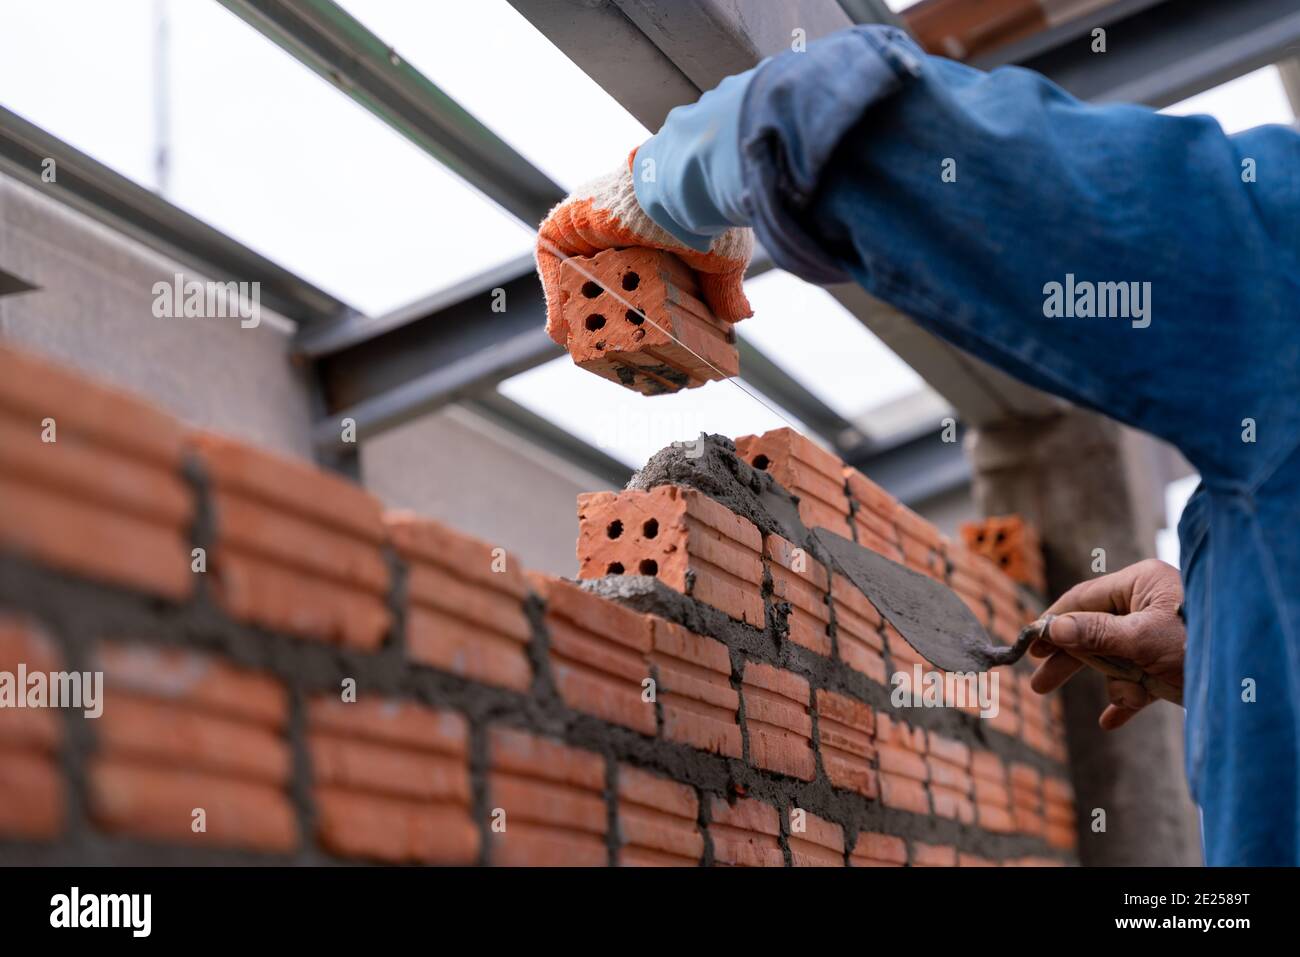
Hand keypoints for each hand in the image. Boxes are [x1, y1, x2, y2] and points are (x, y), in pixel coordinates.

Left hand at [535, 154, 753, 346]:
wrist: (684, 189)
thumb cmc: (706, 215)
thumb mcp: (722, 259)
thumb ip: (723, 288)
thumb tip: (741, 316)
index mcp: (650, 231)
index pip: (632, 275)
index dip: (630, 308)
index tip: (631, 339)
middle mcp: (616, 227)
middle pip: (600, 279)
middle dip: (601, 314)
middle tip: (606, 347)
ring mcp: (589, 223)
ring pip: (574, 276)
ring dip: (578, 311)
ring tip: (584, 346)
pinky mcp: (566, 223)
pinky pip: (553, 266)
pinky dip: (557, 299)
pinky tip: (565, 333)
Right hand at [1029, 559, 1185, 729]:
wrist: (1249, 682)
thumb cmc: (1201, 646)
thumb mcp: (1142, 640)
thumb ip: (1094, 633)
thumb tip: (1051, 629)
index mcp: (1139, 584)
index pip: (1082, 600)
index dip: (1053, 623)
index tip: (1029, 646)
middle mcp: (1146, 606)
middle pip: (1091, 630)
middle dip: (1067, 659)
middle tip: (1038, 682)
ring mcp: (1157, 636)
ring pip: (1112, 658)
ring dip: (1106, 682)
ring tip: (1075, 699)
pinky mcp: (1168, 664)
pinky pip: (1135, 681)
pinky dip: (1123, 700)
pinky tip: (1111, 720)